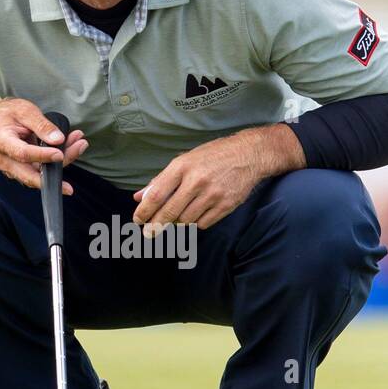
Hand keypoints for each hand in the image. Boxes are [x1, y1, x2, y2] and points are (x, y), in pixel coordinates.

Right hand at [0, 98, 87, 195]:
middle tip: (71, 178)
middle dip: (54, 175)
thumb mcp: (24, 111)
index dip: (42, 156)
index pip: (23, 154)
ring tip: (79, 144)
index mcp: (2, 142)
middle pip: (30, 175)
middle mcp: (5, 160)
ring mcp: (12, 169)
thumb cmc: (6, 115)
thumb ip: (41, 125)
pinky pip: (39, 172)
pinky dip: (55, 162)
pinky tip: (70, 147)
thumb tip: (58, 140)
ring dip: (61, 164)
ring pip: (38, 175)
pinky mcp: (20, 171)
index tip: (60, 154)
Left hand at [132, 124, 304, 230]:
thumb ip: (161, 180)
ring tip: (180, 214)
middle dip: (156, 225)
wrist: (249, 154)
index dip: (144, 211)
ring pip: (185, 221)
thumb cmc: (213, 156)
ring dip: (178, 221)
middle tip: (149, 233)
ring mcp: (212, 195)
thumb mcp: (185, 160)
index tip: (138, 220)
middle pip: (169, 212)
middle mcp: (196, 181)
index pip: (157, 195)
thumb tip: (139, 197)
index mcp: (182, 166)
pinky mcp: (226, 206)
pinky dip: (196, 222)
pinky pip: (202, 224)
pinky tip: (198, 212)